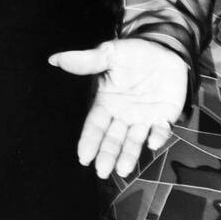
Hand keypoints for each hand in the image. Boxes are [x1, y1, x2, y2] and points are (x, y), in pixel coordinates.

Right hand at [49, 38, 188, 178]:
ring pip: (134, 141)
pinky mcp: (165, 115)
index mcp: (107, 103)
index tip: (84, 157)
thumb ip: (87, 61)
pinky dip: (158, 136)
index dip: (90, 141)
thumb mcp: (110, 54)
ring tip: (123, 169)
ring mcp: (144, 118)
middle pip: (113, 139)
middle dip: (107, 154)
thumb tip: (55, 59)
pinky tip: (153, 142)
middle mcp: (124, 115)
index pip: (95, 126)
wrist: (164, 49)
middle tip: (102, 171)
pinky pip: (161, 129)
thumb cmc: (134, 54)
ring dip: (129, 155)